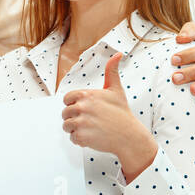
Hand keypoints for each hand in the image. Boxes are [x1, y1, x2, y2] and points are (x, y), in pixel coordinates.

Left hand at [61, 53, 156, 179]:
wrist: (129, 135)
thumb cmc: (122, 113)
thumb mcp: (116, 89)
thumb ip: (111, 71)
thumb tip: (118, 54)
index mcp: (86, 95)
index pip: (66, 99)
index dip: (75, 104)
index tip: (86, 108)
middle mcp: (82, 107)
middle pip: (65, 113)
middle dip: (75, 117)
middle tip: (91, 120)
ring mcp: (81, 123)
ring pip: (66, 126)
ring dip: (76, 129)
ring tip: (91, 128)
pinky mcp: (81, 137)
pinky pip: (72, 138)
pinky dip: (80, 140)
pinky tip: (92, 136)